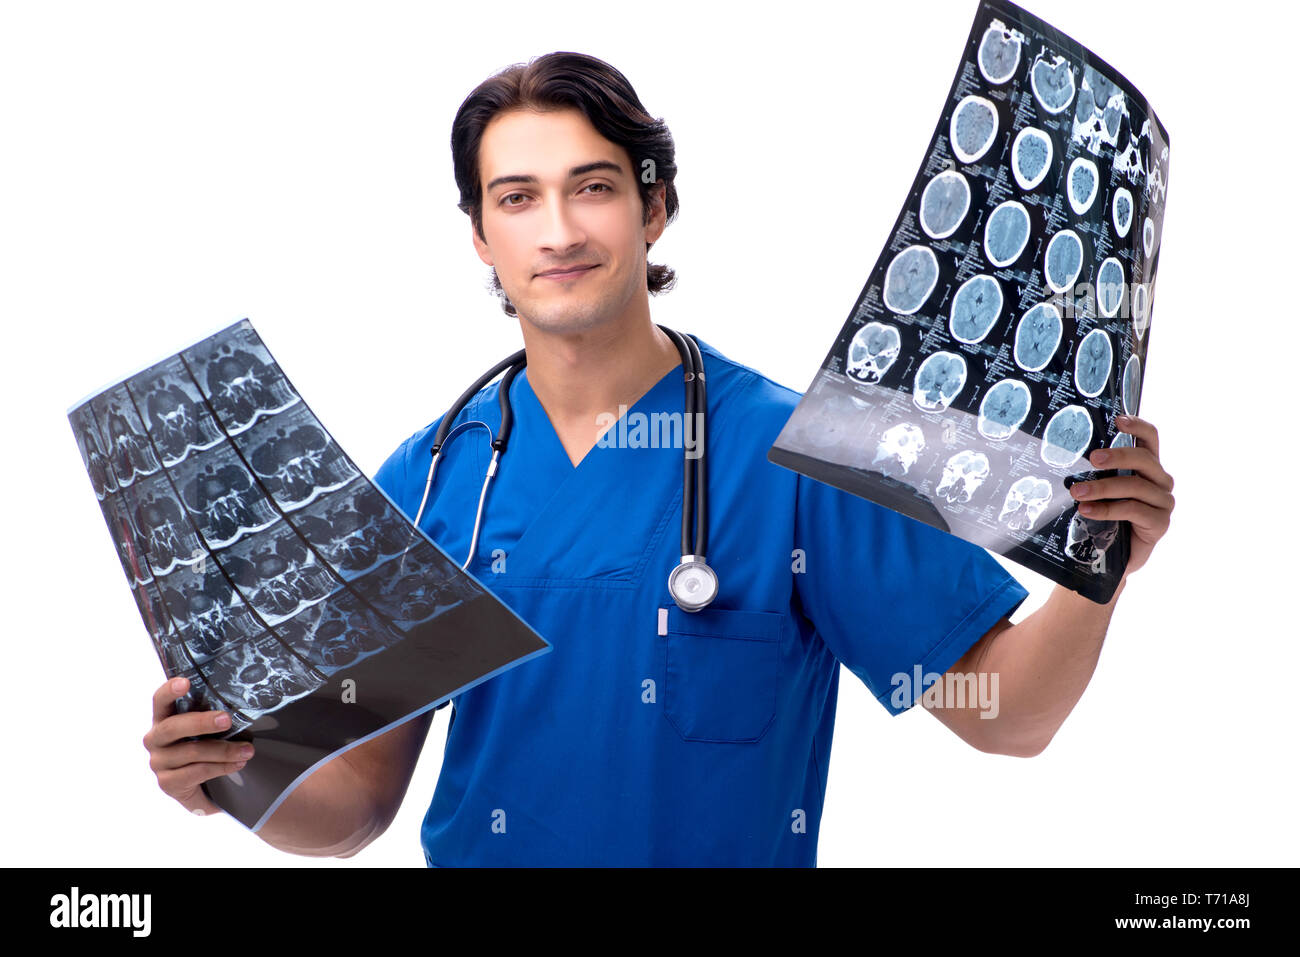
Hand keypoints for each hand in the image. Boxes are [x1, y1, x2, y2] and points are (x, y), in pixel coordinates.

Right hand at [143, 676, 253, 815]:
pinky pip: (196, 772)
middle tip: (227, 720)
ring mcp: (159, 762)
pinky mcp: (167, 783)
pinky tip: (237, 764)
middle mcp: (156, 739)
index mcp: (164, 719)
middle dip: (202, 722)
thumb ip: (212, 715)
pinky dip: (221, 768)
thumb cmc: (205, 749)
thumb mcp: (207, 730)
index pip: (160, 701)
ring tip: (247, 750)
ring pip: (191, 752)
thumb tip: (243, 701)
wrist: (203, 789)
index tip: (185, 682)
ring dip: (224, 750)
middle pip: (173, 727)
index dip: (169, 690)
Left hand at [1067, 413, 1173, 577]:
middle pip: (1144, 460)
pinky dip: (1107, 509)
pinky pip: (1133, 510)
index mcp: (1148, 467)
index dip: (1138, 426)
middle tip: (1092, 459)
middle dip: (1117, 457)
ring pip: (1135, 486)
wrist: (1113, 559)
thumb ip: (1095, 473)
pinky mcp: (1160, 523)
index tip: (1118, 420)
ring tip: (1076, 493)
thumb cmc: (1104, 519)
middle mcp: (1160, 481)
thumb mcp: (1100, 491)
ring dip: (1103, 488)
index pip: (1150, 439)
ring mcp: (1163, 502)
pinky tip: (1086, 511)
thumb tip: (1063, 455)